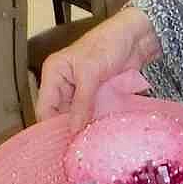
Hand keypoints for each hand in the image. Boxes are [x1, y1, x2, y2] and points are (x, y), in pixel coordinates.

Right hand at [36, 8, 162, 131]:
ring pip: (77, 115)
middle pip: (60, 114)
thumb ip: (81, 102)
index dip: (51, 126)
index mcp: (54, 72)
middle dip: (68, 128)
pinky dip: (95, 121)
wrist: (137, 37)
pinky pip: (92, 112)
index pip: (44, 107)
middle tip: (77, 146)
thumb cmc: (110, 42)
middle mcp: (65, 83)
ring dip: (83, 126)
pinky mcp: (98, 94)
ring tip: (88, 142)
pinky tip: (99, 132)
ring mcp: (82, 90)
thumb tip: (73, 128)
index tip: (61, 143)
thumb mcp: (90, 73)